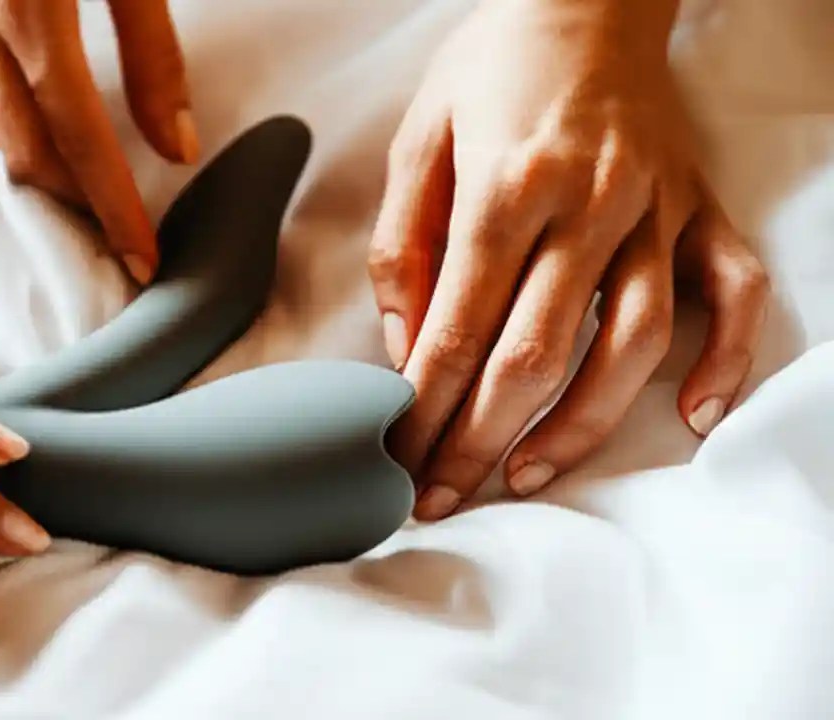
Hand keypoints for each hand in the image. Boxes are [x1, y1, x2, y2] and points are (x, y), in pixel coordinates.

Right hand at [0, 0, 198, 284]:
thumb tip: (178, 148)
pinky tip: (35, 130)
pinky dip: (2, 127)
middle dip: (77, 203)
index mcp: (30, 12)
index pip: (81, 139)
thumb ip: (154, 55)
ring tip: (85, 189)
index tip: (142, 259)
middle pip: (28, 152)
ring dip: (39, 168)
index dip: (113, 206)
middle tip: (121, 234)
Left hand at [368, 0, 768, 519]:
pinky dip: (724, 358)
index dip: (424, 405)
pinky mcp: (698, 209)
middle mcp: (588, 207)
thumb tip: (407, 344)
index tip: (398, 456)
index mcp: (505, 188)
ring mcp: (654, 211)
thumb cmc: (492, 65)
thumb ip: (406, 244)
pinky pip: (731, 291)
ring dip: (576, 426)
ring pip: (630, 344)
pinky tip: (691, 416)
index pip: (459, 326)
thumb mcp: (419, 136)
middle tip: (440, 493)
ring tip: (523, 476)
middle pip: (536, 354)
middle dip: (479, 438)